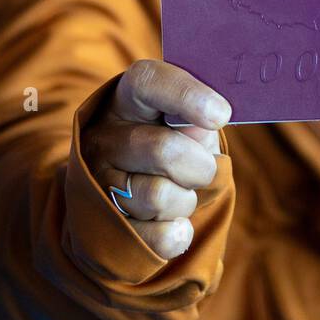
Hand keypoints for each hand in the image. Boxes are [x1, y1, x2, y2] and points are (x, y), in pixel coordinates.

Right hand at [79, 59, 230, 259]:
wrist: (132, 191)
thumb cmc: (172, 143)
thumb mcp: (184, 123)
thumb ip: (197, 120)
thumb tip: (209, 122)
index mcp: (126, 100)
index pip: (148, 82)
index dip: (187, 95)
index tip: (221, 114)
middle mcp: (103, 138)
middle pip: (164, 150)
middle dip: (200, 166)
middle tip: (202, 168)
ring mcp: (97, 184)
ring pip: (160, 197)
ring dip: (185, 201)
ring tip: (178, 193)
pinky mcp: (104, 228)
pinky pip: (157, 237)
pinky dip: (177, 233)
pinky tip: (173, 222)